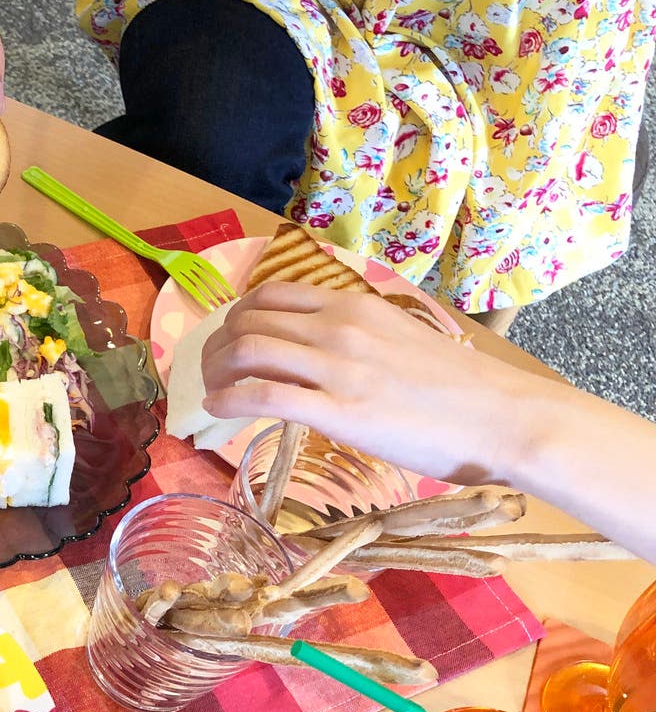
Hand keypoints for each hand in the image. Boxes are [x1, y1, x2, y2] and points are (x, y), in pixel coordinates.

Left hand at [200, 282, 535, 485]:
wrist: (503, 416)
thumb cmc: (458, 388)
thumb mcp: (398, 339)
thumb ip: (353, 337)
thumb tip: (315, 352)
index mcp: (353, 307)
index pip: (271, 295)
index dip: (235, 317)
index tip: (227, 339)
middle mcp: (338, 327)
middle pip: (248, 320)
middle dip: (216, 344)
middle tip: (208, 370)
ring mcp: (337, 367)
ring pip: (247, 350)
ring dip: (215, 369)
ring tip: (209, 390)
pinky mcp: (339, 410)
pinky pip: (262, 396)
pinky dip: (228, 400)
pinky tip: (218, 410)